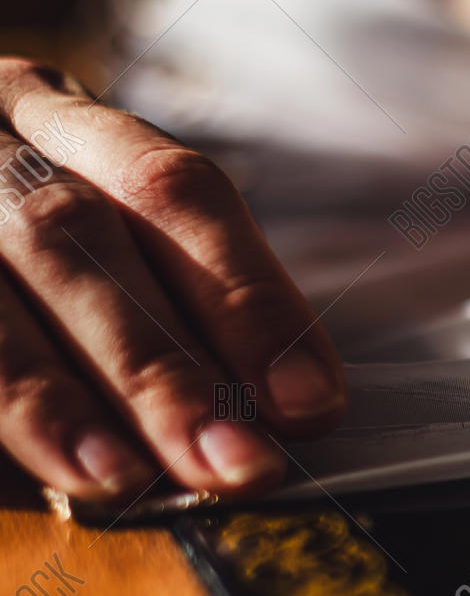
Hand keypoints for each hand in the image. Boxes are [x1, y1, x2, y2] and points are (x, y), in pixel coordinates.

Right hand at [0, 59, 345, 500]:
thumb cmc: (5, 221)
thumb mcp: (74, 204)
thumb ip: (163, 284)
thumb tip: (287, 398)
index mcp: (53, 114)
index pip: (175, 191)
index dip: (248, 296)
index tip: (312, 400)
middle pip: (80, 242)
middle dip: (164, 366)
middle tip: (240, 464)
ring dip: (58, 398)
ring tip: (128, 481)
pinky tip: (48, 468)